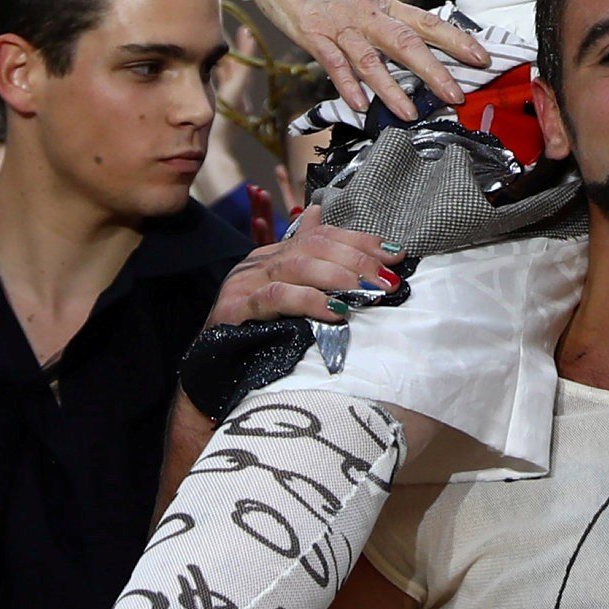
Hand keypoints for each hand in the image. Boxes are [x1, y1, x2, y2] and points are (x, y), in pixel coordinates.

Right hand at [205, 209, 399, 327]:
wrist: (213, 373)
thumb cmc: (258, 336)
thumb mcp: (291, 300)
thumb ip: (315, 274)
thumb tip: (346, 252)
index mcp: (274, 255)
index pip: (322, 234)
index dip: (360, 241)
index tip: (395, 253)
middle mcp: (259, 261)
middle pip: (314, 246)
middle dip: (357, 259)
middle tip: (388, 280)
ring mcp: (245, 282)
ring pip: (298, 266)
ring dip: (340, 277)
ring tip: (370, 293)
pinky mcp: (237, 308)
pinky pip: (277, 297)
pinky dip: (310, 301)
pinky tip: (336, 311)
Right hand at [248, 0, 486, 115]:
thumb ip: (388, 24)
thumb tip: (417, 51)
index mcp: (386, 5)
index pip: (429, 23)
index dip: (457, 40)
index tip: (482, 58)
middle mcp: (369, 15)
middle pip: (408, 43)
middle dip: (434, 71)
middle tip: (457, 96)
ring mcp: (341, 27)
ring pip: (371, 60)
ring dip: (392, 89)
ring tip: (411, 113)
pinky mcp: (314, 36)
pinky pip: (334, 64)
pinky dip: (347, 85)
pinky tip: (360, 105)